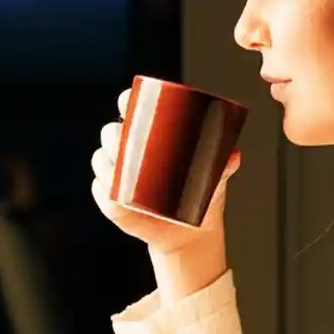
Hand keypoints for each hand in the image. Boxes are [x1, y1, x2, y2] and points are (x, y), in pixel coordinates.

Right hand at [91, 89, 240, 256]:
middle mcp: (129, 151)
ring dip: (105, 163)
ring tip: (119, 171)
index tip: (129, 101)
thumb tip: (234, 155)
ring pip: (101, 161)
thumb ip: (225, 164)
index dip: (127, 101)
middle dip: (113, 135)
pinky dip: (102, 189)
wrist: (190, 232)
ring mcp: (118, 176)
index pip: (131, 110)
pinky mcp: (112, 200)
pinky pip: (99, 190)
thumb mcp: (215, 178)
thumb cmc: (200, 196)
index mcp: (150, 136)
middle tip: (126, 143)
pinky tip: (110, 190)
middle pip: (111, 134)